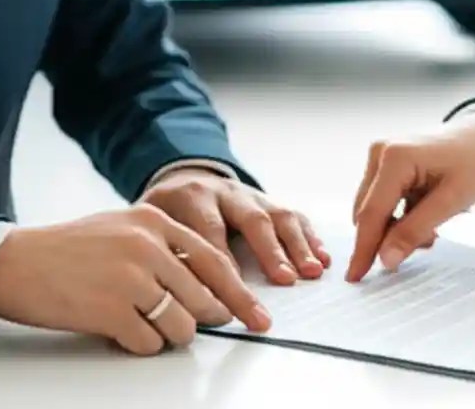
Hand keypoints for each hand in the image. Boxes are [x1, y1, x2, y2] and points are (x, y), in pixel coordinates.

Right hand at [0, 205, 269, 355]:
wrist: (11, 261)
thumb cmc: (66, 249)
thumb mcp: (121, 228)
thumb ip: (164, 248)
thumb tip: (208, 290)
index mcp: (154, 221)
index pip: (215, 262)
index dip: (239, 294)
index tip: (256, 316)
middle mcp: (147, 245)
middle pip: (204, 298)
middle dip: (202, 319)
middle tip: (191, 325)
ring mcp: (130, 278)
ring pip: (183, 325)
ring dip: (169, 334)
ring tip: (141, 324)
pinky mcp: (110, 310)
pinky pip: (150, 343)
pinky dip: (140, 345)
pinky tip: (119, 332)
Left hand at [140, 169, 330, 284]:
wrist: (182, 178)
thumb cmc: (166, 211)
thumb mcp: (152, 222)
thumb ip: (164, 249)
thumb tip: (179, 292)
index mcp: (194, 197)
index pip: (210, 232)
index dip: (223, 263)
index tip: (233, 296)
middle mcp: (227, 192)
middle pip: (253, 221)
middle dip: (270, 253)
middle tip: (284, 280)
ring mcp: (252, 195)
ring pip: (279, 216)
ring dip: (298, 246)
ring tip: (311, 272)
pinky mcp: (270, 201)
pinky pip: (294, 216)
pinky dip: (310, 238)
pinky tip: (322, 258)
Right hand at [346, 112, 474, 281]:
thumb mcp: (452, 201)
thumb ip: (416, 230)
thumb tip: (385, 260)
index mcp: (394, 158)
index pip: (372, 213)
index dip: (363, 248)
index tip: (356, 278)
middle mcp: (380, 154)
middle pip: (370, 213)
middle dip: (390, 237)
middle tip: (427, 244)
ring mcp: (380, 158)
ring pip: (376, 210)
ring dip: (398, 228)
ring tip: (433, 228)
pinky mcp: (385, 165)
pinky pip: (384, 203)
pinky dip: (401, 218)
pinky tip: (427, 218)